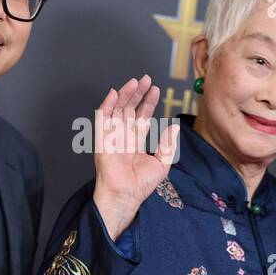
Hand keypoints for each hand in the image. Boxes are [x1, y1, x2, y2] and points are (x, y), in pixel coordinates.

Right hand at [91, 75, 179, 240]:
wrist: (127, 195)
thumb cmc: (142, 184)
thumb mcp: (162, 163)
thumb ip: (167, 144)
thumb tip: (174, 126)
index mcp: (136, 141)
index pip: (142, 116)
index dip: (148, 102)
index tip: (155, 89)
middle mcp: (123, 136)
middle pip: (129, 108)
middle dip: (137, 93)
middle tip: (146, 79)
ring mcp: (111, 136)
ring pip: (117, 109)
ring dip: (124, 94)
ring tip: (134, 82)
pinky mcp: (101, 139)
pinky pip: (102, 118)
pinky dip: (106, 105)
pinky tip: (114, 93)